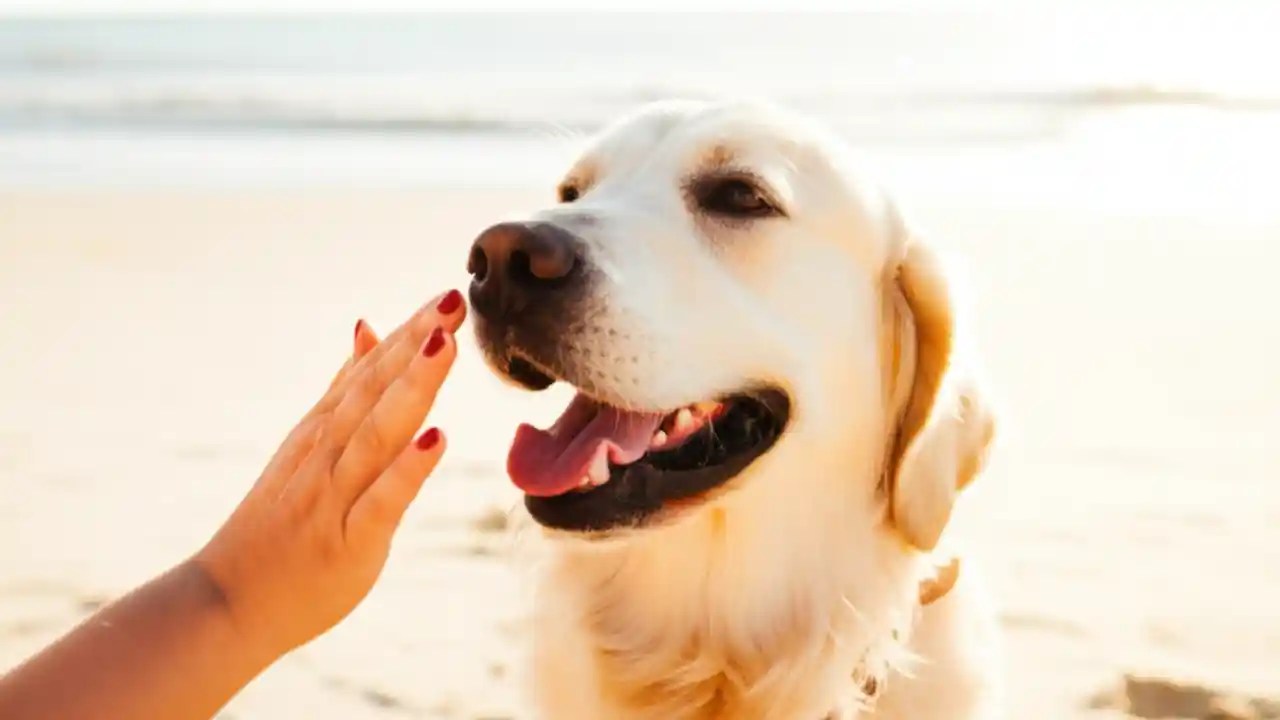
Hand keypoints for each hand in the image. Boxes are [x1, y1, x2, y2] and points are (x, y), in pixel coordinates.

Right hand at [193, 289, 465, 658]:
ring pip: (377, 435)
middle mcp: (325, 455)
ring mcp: (333, 496)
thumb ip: (344, 389)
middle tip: (451, 302)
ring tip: (445, 346)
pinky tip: (436, 439)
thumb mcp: (309, 446)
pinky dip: (407, 470)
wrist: (225, 602)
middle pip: (374, 392)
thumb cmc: (279, 524)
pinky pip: (381, 501)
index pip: (369, 372)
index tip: (445, 296)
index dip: (407, 333)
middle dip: (414, 346)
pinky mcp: (347, 541)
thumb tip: (369, 327)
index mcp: (321, 431)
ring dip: (412, 388)